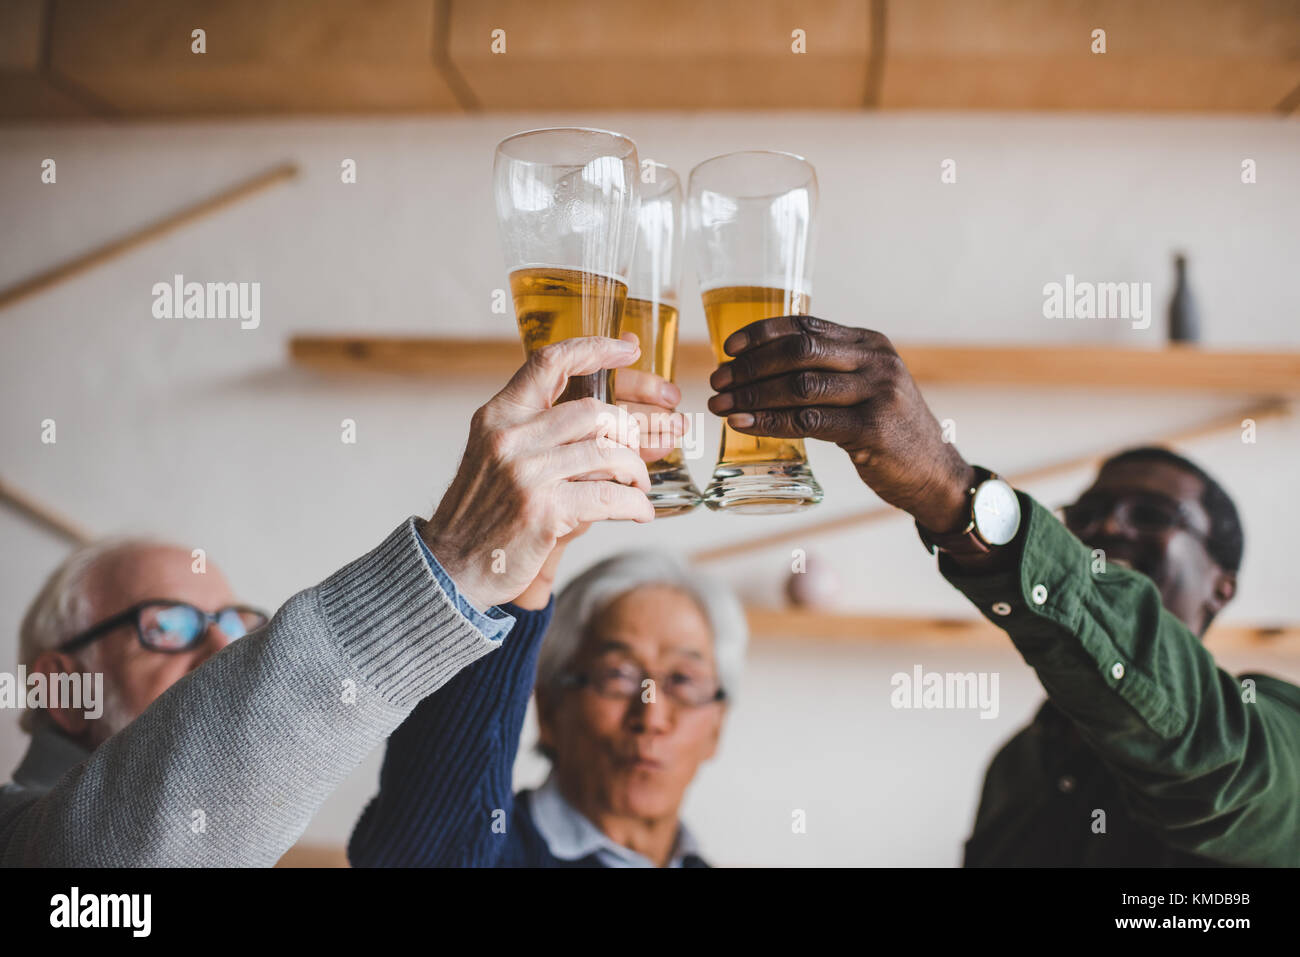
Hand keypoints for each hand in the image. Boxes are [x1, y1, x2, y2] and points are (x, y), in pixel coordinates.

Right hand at [510, 332, 684, 608]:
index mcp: (499, 416)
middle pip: (594, 411)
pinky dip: (635, 504)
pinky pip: (610, 497)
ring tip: (640, 484)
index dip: (594, 348)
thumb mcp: (498, 456)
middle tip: (643, 448)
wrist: (452, 567)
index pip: (549, 363)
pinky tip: (641, 512)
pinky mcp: (545, 511)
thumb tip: (613, 415)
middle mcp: (510, 437)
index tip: (629, 348)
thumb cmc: (485, 512)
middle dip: (630, 429)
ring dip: (636, 470)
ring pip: (608, 453)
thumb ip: (542, 430)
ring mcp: (527, 473)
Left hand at [706, 315, 975, 533]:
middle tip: (718, 381)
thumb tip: (761, 368)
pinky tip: (745, 425)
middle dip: (750, 365)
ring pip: (799, 386)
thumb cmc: (890, 432)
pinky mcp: (872, 429)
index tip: (729, 347)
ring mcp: (878, 394)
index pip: (806, 326)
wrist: (934, 474)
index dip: (762, 333)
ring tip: (722, 405)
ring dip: (753, 395)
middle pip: (798, 352)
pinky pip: (808, 421)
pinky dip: (770, 421)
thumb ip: (828, 373)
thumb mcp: (866, 389)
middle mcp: (876, 362)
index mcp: (870, 344)